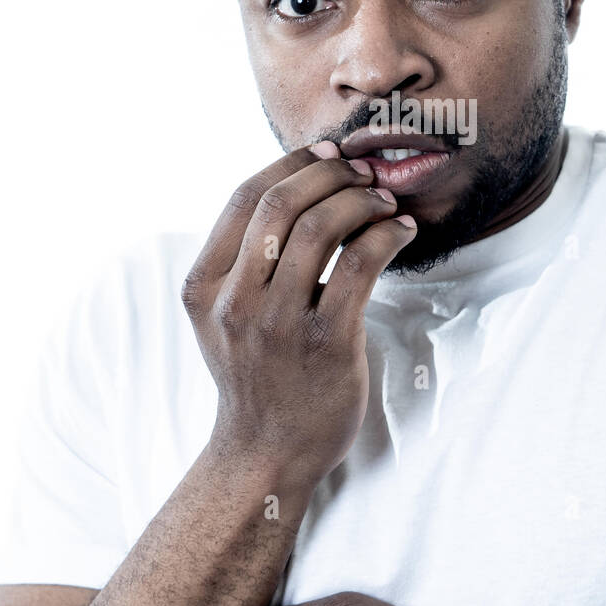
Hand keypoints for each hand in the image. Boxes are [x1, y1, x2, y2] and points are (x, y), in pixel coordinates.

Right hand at [181, 142, 416, 487]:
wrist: (267, 452)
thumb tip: (300, 183)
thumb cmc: (257, 373)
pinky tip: (401, 231)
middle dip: (331, 174)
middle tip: (365, 173)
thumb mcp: (224, 314)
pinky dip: (386, 235)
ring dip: (362, 200)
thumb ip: (244, 259)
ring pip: (321, 228)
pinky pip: (360, 265)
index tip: (328, 153)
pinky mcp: (326, 343)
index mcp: (203, 286)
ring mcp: (278, 325)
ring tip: (385, 201)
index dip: (291, 163)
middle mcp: (234, 302)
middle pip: (282, 203)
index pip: (243, 197)